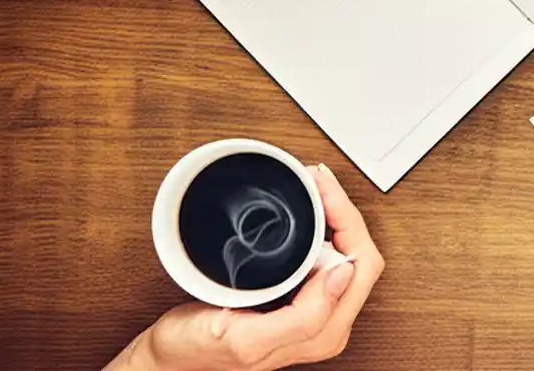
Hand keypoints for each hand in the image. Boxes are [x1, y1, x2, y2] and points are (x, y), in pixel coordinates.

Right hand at [107, 165, 384, 370]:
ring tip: (315, 186)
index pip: (361, 263)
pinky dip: (324, 225)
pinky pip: (330, 253)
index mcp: (326, 331)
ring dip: (335, 215)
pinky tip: (309, 209)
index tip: (321, 188)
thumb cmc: (200, 350)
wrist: (172, 355)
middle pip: (360, 252)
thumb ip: (303, 318)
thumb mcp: (246, 339)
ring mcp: (319, 309)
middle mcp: (331, 321)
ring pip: (347, 250)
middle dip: (344, 210)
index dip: (346, 219)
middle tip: (318, 179)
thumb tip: (343, 275)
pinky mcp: (304, 297)